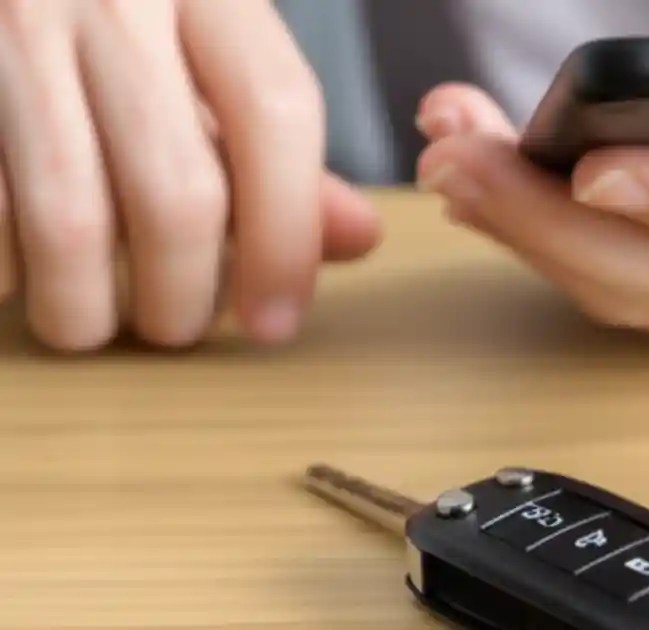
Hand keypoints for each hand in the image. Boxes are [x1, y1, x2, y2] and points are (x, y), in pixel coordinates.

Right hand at [0, 0, 379, 351]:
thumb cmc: (118, 17)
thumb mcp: (206, 51)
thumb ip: (272, 147)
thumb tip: (359, 238)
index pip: (277, 114)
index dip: (287, 238)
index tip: (277, 323)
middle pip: (179, 194)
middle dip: (184, 297)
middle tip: (177, 327)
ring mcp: (13, 31)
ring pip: (71, 222)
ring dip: (88, 309)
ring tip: (94, 323)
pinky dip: (7, 274)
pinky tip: (21, 276)